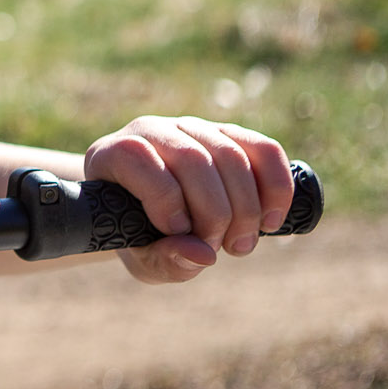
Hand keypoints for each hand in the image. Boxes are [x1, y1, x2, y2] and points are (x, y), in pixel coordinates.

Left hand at [84, 116, 294, 283]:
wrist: (153, 217)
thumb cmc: (141, 236)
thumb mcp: (144, 258)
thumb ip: (166, 260)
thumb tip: (203, 255)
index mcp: (112, 156)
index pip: (135, 156)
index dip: (162, 196)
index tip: (176, 231)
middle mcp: (150, 131)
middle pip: (193, 159)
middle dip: (214, 212)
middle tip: (221, 248)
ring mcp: (192, 128)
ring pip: (230, 155)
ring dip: (245, 208)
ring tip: (241, 244)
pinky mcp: (229, 133)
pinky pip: (264, 149)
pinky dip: (275, 186)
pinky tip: (270, 220)